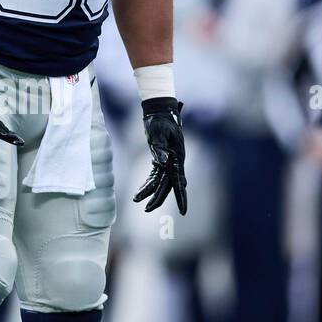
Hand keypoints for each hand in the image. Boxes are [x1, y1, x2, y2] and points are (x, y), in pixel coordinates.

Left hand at [134, 96, 186, 215]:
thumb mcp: (158, 134)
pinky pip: (155, 175)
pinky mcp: (160, 158)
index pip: (179, 182)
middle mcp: (175, 162)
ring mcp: (168, 161)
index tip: (183, 211)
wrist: (160, 110)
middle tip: (147, 209)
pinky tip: (141, 191)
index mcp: (177, 158)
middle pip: (168, 186)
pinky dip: (148, 183)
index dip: (181, 197)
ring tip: (139, 202)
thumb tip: (161, 163)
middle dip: (158, 199)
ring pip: (160, 182)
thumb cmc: (160, 120)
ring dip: (151, 193)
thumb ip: (159, 149)